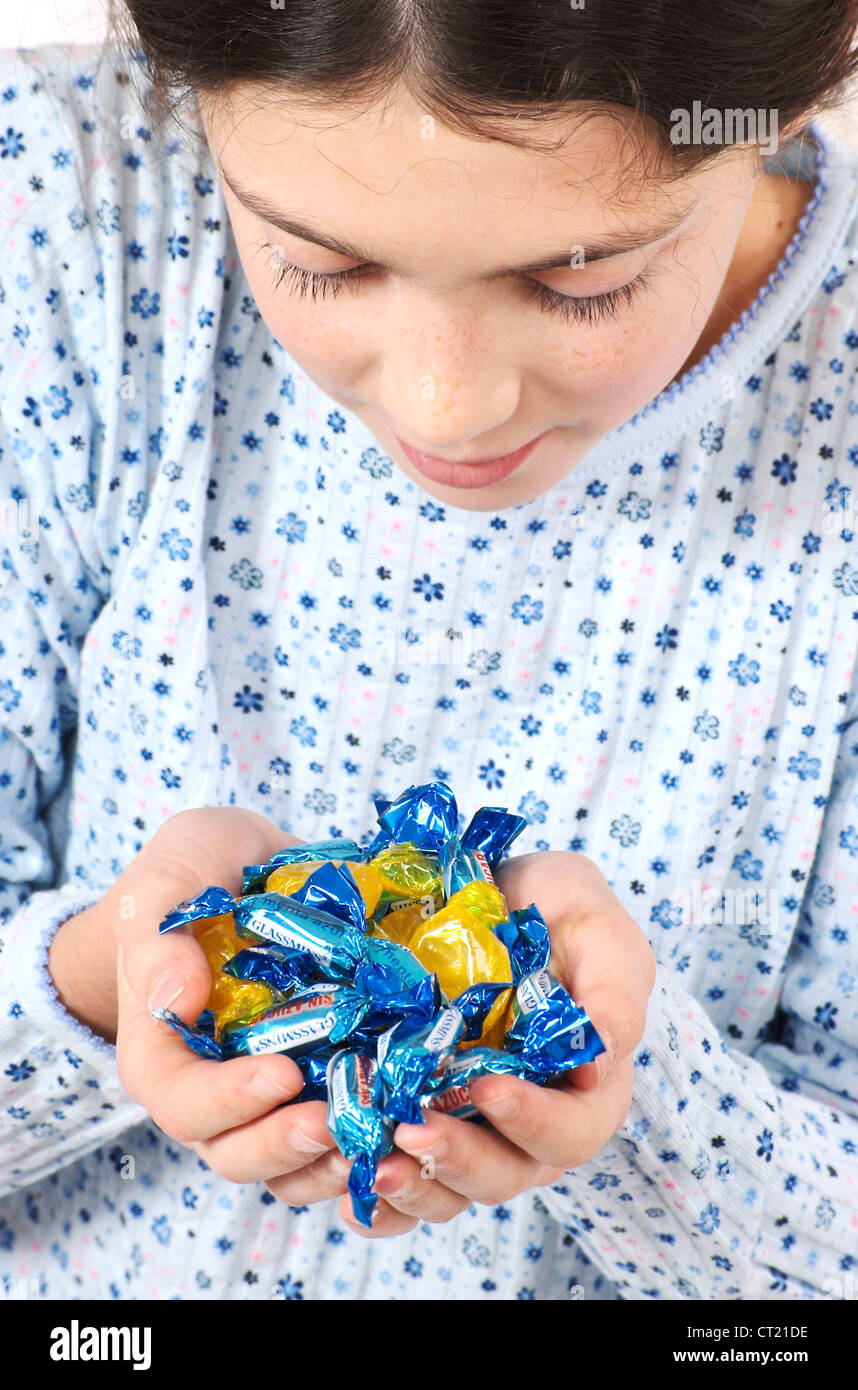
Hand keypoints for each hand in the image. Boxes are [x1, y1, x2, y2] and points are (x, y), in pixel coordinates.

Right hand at [106, 808, 348, 1197]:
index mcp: (162, 1055)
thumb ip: (160, 941)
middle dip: (288, 1145)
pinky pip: (336, 1135)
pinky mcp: (318, 1079)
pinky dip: (369, 1139)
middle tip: (340, 1121)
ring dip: (335, 1159)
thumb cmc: (190, 876)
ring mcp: (267, 1093)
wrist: (238, 867)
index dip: (231, 1101)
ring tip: (383, 1136)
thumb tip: (179, 1000)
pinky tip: (408, 1120)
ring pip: (291, 1163)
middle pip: (237, 1152)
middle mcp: (212, 1090)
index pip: (184, 1104)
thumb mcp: (166, 886)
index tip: (282, 1073)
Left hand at [337, 850, 655, 1237]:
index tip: (490, 1087)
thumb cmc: (556, 907)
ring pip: (449, 1190)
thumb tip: (598, 1065)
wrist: (486, 892)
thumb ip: (612, 990)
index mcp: (585, 1089)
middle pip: (503, 1174)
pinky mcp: (421, 1119)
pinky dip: (376, 1200)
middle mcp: (528, 1124)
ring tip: (369, 1161)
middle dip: (457, 1158)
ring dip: (410, 1184)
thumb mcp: (598, 929)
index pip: (569, 1132)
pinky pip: (404, 1184)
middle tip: (410, 1129)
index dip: (533, 1121)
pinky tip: (347, 1181)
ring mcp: (471, 1127)